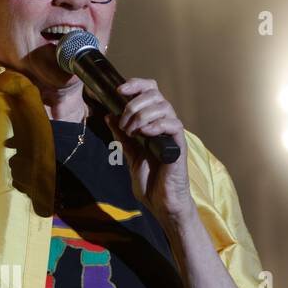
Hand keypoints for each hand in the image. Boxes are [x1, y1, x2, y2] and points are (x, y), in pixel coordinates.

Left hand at [103, 78, 195, 226]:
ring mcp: (172, 134)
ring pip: (163, 106)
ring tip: (132, 132)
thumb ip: (121, 135)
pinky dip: (156, 125)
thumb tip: (109, 115)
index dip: (136, 85)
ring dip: (142, 115)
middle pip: (155, 94)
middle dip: (134, 104)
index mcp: (152, 123)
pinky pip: (173, 124)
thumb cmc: (150, 181)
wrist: (161, 202)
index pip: (149, 91)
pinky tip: (145, 134)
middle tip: (123, 123)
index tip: (118, 90)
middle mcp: (164, 124)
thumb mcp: (129, 154)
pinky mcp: (178, 145)